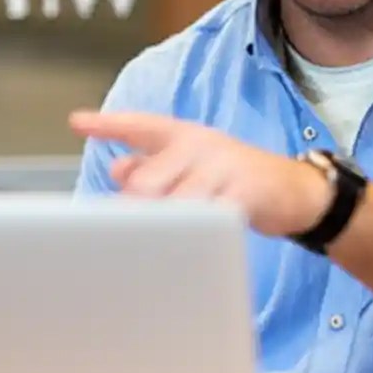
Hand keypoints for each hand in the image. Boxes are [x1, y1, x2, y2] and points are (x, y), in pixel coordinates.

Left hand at [69, 110, 332, 236]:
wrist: (295, 192)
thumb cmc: (235, 180)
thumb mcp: (194, 164)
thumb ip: (156, 165)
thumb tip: (117, 170)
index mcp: (184, 136)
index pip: (140, 125)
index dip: (108, 124)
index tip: (77, 122)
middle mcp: (201, 145)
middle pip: (148, 181)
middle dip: (130, 211)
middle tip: (113, 235)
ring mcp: (223, 166)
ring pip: (175, 203)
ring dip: (158, 228)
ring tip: (144, 248)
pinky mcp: (244, 193)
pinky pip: (209, 218)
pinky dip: (192, 235)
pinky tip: (181, 250)